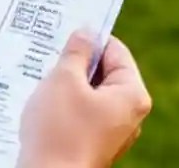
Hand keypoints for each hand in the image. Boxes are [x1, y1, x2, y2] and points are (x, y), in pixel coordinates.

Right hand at [18, 31, 151, 167]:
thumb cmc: (59, 132)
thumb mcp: (64, 80)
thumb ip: (77, 52)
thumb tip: (86, 33)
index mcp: (132, 95)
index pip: (116, 51)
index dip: (90, 40)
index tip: (65, 36)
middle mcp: (130, 115)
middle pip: (104, 73)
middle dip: (77, 66)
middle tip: (51, 62)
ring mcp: (113, 133)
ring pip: (91, 94)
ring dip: (68, 88)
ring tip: (46, 89)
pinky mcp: (95, 145)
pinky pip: (83, 115)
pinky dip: (66, 108)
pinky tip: (46, 111)